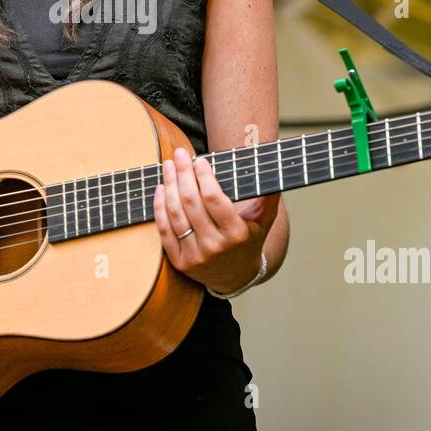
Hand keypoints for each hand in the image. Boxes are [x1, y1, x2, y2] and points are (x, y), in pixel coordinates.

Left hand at [152, 147, 277, 293]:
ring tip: (168, 166)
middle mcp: (214, 246)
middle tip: (179, 154)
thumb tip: (270, 169)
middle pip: (191, 203)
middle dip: (183, 174)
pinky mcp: (180, 261)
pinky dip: (160, 207)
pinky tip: (160, 189)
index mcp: (236, 233)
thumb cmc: (248, 240)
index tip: (199, 160)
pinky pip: (165, 230)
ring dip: (169, 186)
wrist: (236, 276)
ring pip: (176, 214)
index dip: (203, 177)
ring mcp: (195, 255)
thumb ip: (268, 197)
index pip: (214, 199)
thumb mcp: (264, 221)